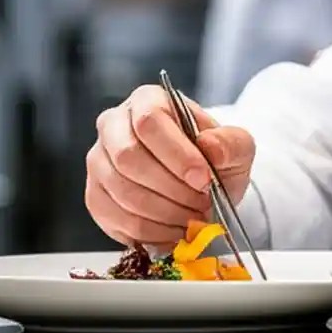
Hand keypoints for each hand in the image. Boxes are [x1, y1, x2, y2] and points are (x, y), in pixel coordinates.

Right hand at [85, 85, 255, 246]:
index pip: (149, 122)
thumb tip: (210, 146)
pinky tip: (174, 231)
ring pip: (121, 191)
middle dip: (171, 189)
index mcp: (147, 101)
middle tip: (201, 204)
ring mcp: (99, 162)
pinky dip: (149, 231)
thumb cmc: (214, 158)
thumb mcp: (236, 147)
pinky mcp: (95, 196)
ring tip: (192, 218)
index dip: (177, 154)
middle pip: (128, 157)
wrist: (201, 184)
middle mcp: (113, 126)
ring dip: (163, 212)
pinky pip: (114, 218)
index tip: (203, 179)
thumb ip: (231, 143)